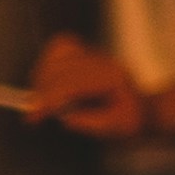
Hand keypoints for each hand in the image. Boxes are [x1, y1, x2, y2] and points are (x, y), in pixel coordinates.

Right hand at [16, 36, 150, 141]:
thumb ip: (91, 123)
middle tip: (35, 114)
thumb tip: (65, 116)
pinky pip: (61, 46)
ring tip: (42, 100)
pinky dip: (47, 62)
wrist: (141, 108)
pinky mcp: (86, 51)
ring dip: (42, 77)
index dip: (49, 99)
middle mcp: (104, 61)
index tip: (33, 116)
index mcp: (113, 79)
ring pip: (58, 54)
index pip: (73, 83)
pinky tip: (46, 81)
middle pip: (62, 68)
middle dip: (42, 92)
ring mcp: (95, 54)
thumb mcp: (117, 128)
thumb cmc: (129, 120)